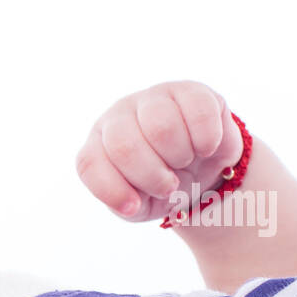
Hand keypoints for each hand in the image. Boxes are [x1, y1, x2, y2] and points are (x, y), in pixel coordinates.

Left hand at [75, 80, 243, 222]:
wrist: (202, 170)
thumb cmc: (160, 186)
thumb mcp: (137, 205)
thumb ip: (123, 204)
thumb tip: (131, 203)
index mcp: (98, 143)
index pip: (90, 163)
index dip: (113, 191)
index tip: (135, 207)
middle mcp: (119, 114)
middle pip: (124, 147)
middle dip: (151, 177)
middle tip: (168, 186)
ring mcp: (153, 97)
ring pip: (161, 128)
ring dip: (179, 157)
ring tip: (184, 161)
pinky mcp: (190, 90)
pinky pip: (198, 113)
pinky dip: (206, 140)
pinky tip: (205, 147)